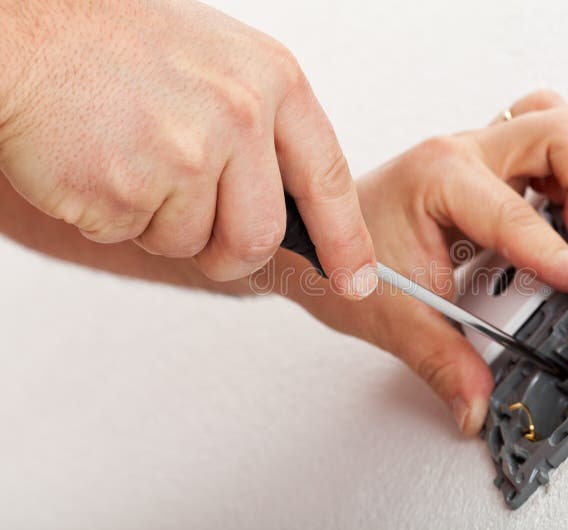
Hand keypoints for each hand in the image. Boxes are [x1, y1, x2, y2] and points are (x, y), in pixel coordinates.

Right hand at [0, 0, 375, 295]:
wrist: (26, 31)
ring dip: (161, 223)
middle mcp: (241, 115)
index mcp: (273, 81)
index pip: (328, 180)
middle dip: (230, 253)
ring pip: (194, 244)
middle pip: (260, 236)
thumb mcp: (222, 64)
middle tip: (199, 230)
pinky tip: (101, 162)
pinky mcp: (130, 189)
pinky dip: (116, 217)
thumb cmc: (118, 44)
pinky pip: (137, 238)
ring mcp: (187, 154)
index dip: (344, 240)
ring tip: (133, 160)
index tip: (355, 279)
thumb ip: (266, 129)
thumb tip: (294, 202)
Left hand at [290, 91, 567, 435]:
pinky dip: (563, 171)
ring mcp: (472, 154)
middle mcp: (459, 156)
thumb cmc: (333, 257)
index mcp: (438, 180)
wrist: (306, 237)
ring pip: (553, 124)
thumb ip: (442, 362)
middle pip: (555, 131)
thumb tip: (479, 402)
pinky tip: (556, 214)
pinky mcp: (481, 167)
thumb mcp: (390, 316)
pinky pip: (539, 143)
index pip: (516, 216)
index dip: (560, 256)